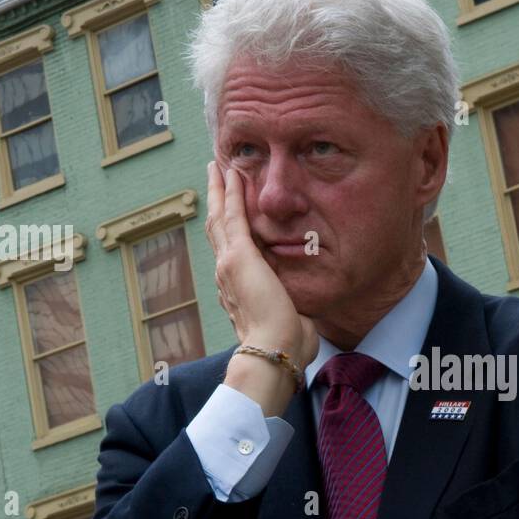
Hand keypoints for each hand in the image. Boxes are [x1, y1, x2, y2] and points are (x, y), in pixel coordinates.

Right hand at [206, 161, 317, 410]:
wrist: (276, 350)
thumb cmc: (287, 344)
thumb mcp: (289, 317)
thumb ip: (290, 306)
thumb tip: (303, 310)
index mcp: (237, 288)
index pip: (230, 249)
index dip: (228, 226)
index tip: (228, 210)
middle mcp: (227, 274)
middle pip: (217, 228)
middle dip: (217, 200)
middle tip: (215, 176)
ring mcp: (229, 264)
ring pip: (219, 217)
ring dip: (220, 190)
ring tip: (219, 167)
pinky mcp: (239, 257)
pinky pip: (233, 216)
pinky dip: (232, 193)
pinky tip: (233, 173)